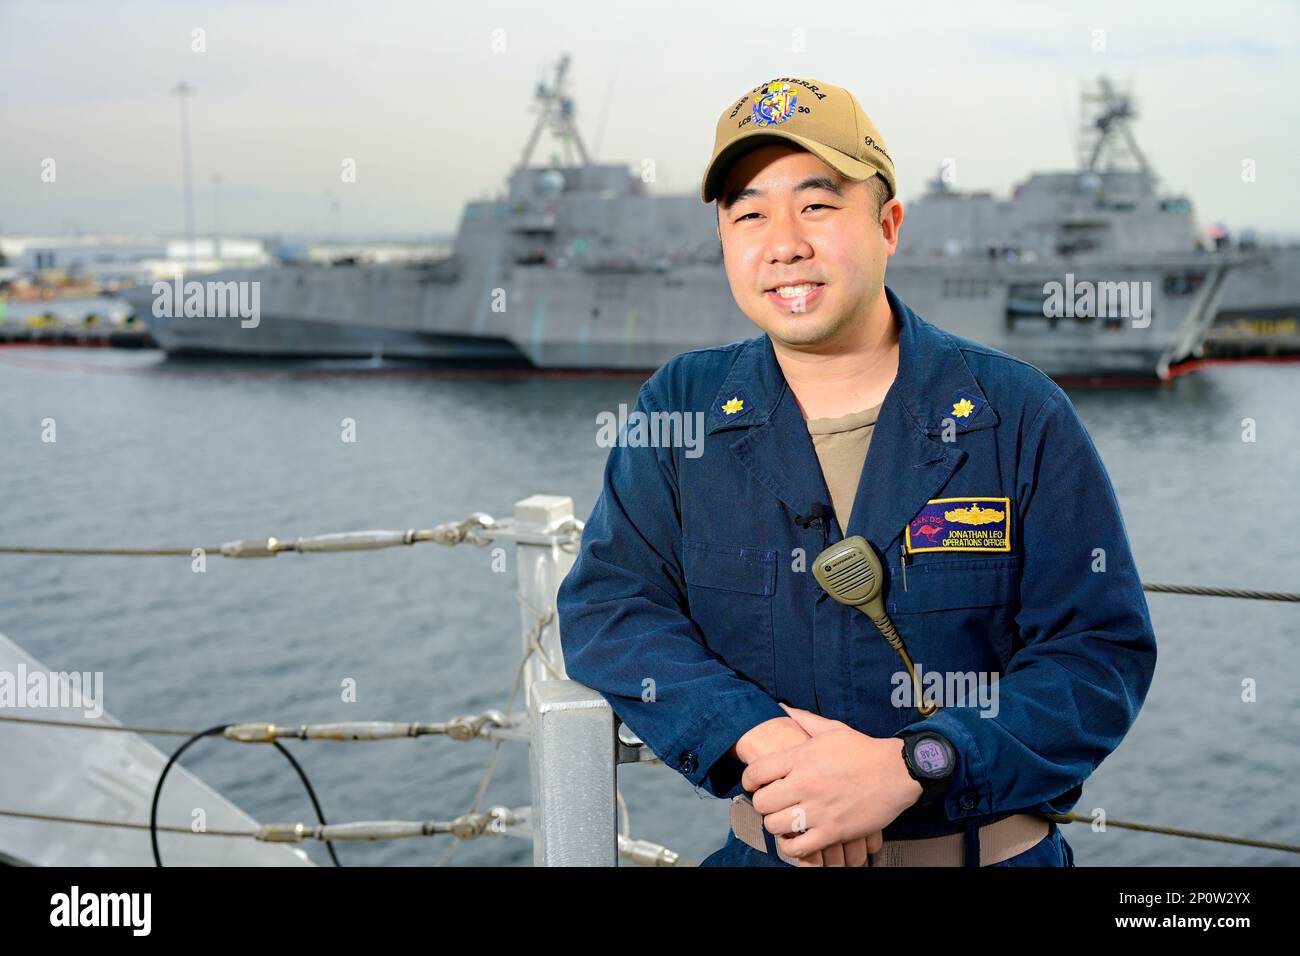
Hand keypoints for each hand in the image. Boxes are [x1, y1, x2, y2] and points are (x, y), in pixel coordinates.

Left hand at [742, 703, 922, 861]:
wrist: (897, 771)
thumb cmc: (864, 750)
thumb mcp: (832, 729)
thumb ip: (804, 719)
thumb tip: (782, 707)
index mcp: (802, 757)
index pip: (756, 772)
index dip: (749, 780)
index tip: (754, 784)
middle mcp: (805, 783)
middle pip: (761, 802)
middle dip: (762, 804)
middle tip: (772, 803)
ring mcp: (819, 810)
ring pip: (775, 825)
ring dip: (776, 824)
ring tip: (784, 820)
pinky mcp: (833, 831)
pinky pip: (798, 848)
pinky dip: (792, 846)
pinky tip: (797, 838)